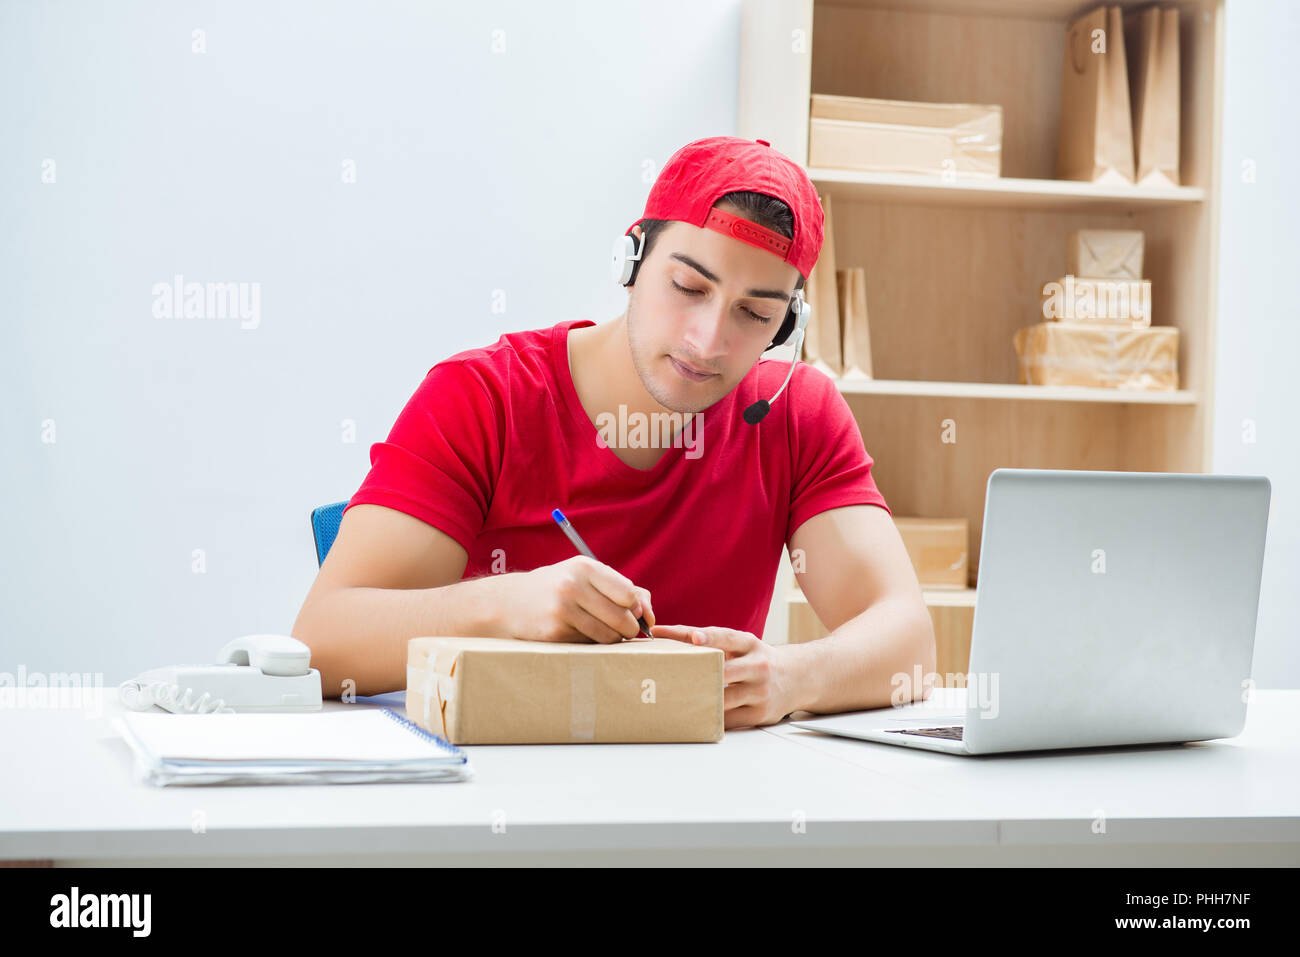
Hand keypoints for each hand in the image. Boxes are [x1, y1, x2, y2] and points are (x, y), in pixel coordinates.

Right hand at [506, 556, 654, 643]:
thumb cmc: (558, 588)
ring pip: (609, 636)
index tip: (631, 611)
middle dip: (628, 628)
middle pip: (623, 618)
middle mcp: (573, 586)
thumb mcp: (585, 576)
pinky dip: (591, 644)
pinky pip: (590, 645)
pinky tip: (578, 633)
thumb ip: (621, 589)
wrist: (509, 603)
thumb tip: (649, 614)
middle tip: (621, 627)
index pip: (629, 594)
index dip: (635, 607)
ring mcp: (562, 610)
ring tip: (599, 629)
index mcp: (584, 567)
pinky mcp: (554, 633)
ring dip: (611, 639)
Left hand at [651, 625, 795, 728]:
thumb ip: (712, 641)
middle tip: (673, 677)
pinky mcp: (760, 714)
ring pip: (724, 700)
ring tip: (678, 700)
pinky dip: (712, 717)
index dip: (710, 637)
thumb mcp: (742, 645)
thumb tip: (667, 635)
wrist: (797, 678)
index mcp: (750, 644)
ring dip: (701, 700)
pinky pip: (729, 719)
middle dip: (699, 675)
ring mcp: (760, 691)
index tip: (694, 637)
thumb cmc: (757, 659)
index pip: (728, 638)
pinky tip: (698, 715)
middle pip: (724, 671)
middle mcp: (758, 666)